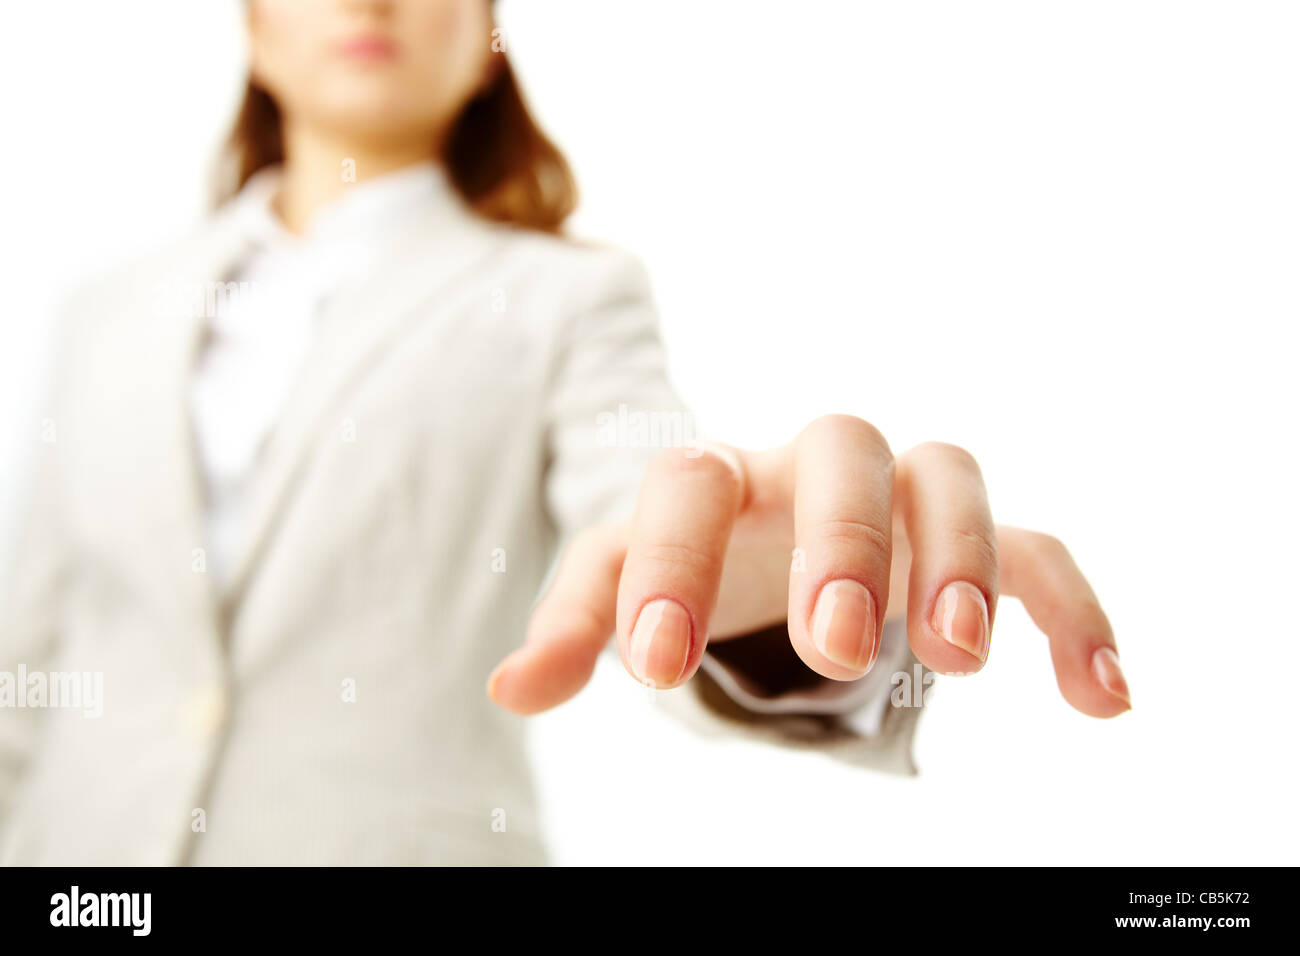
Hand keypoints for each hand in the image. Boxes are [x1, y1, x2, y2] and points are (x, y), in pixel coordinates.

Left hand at [488, 415, 1129, 718]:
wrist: (773, 534)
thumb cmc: (697, 560)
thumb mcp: (625, 589)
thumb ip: (577, 623)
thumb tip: (512, 688)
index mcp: (717, 472)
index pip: (689, 481)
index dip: (671, 565)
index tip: (656, 668)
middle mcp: (811, 466)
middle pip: (841, 446)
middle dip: (842, 540)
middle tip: (834, 647)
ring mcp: (899, 494)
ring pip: (948, 475)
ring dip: (964, 557)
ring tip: (957, 660)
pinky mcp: (969, 538)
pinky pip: (1040, 547)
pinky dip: (1072, 611)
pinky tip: (1101, 697)